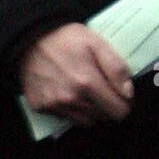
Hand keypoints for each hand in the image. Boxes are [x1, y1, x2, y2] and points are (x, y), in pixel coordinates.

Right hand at [18, 23, 132, 126]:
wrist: (29, 37)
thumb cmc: (66, 38)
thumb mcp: (96, 42)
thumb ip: (116, 67)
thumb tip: (128, 93)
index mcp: (88, 82)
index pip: (118, 111)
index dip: (123, 102)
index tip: (119, 92)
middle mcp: (71, 99)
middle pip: (103, 118)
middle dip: (107, 105)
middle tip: (102, 86)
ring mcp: (55, 106)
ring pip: (86, 121)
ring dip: (91, 110)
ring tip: (85, 89)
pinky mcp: (41, 108)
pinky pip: (66, 118)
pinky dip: (72, 109)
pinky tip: (68, 91)